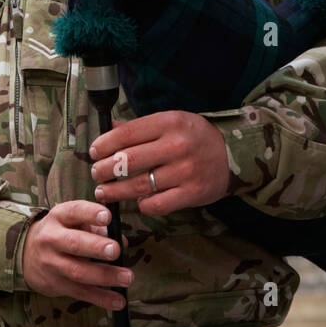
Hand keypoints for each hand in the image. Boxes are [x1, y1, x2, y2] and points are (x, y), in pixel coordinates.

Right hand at [22, 200, 131, 311]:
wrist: (27, 254)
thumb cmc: (60, 232)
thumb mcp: (73, 221)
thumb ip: (98, 227)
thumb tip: (122, 241)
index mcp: (59, 217)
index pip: (74, 211)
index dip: (91, 214)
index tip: (107, 217)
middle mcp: (52, 239)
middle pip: (74, 243)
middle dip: (96, 247)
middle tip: (116, 250)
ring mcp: (52, 263)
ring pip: (78, 271)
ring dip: (105, 276)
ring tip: (127, 277)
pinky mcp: (56, 284)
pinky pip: (80, 292)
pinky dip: (101, 298)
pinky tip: (118, 300)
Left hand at [89, 110, 229, 216]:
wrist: (231, 154)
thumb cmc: (194, 136)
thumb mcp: (170, 121)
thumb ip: (139, 127)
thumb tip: (108, 128)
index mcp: (169, 122)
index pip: (126, 134)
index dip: (104, 145)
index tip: (93, 153)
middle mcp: (177, 145)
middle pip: (128, 161)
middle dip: (104, 170)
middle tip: (96, 174)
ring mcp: (185, 171)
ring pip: (139, 186)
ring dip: (115, 192)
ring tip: (103, 192)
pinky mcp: (192, 193)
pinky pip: (157, 204)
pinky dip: (142, 205)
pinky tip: (138, 201)